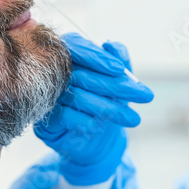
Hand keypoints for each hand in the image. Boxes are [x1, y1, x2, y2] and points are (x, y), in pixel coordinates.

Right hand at [34, 33, 153, 184]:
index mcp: (68, 56)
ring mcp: (47, 98)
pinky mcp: (45, 122)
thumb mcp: (118, 81)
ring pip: (77, 96)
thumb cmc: (107, 103)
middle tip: (143, 95)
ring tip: (131, 118)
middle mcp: (53, 74)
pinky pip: (64, 116)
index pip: (76, 47)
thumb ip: (119, 60)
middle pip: (81, 74)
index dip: (97, 57)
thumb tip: (112, 45)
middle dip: (115, 85)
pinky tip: (100, 125)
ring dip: (108, 108)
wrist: (98, 143)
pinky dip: (84, 120)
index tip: (119, 69)